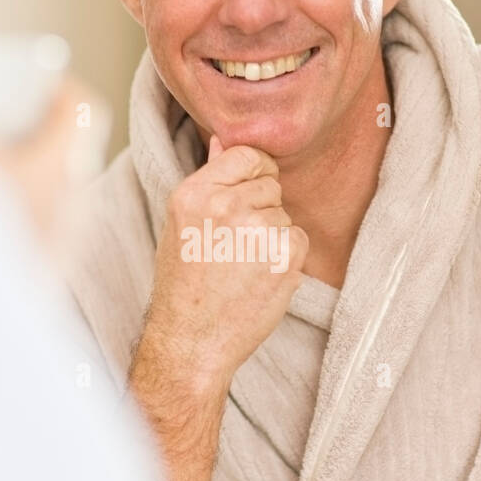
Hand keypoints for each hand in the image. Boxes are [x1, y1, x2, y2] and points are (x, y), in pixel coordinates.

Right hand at [0, 17, 91, 238]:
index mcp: (63, 162)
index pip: (81, 106)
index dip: (54, 85)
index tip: (22, 82)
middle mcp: (72, 202)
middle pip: (63, 147)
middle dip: (25, 130)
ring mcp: (60, 243)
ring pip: (52, 192)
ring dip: (17, 176)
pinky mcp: (42, 276)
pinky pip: (37, 232)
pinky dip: (11, 219)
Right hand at [142, 134, 307, 386]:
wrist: (192, 340)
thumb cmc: (184, 284)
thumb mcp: (181, 224)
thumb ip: (208, 180)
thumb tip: (223, 140)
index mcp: (194, 192)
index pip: (246, 154)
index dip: (254, 174)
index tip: (246, 197)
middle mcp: (224, 204)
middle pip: (270, 184)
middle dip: (260, 209)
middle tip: (233, 246)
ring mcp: (256, 229)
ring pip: (284, 214)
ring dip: (272, 237)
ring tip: (242, 266)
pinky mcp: (284, 254)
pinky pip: (299, 238)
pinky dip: (287, 258)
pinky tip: (259, 278)